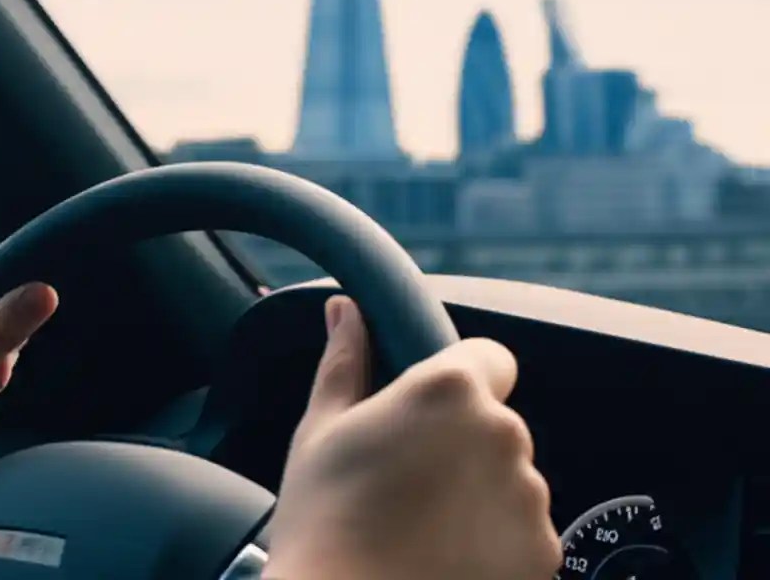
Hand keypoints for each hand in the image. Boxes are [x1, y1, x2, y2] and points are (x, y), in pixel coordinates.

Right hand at [263, 297, 560, 579]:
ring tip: (421, 528)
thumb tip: (345, 310)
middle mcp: (503, 434)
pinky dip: (495, 546)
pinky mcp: (544, 554)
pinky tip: (443, 559)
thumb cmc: (324, 522)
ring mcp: (529, 498)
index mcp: (449, 390)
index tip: (426, 415)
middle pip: (497, 424)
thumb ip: (344, 362)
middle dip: (463, 445)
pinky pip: (524, 534)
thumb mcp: (321, 431)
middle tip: (407, 481)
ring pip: (512, 481)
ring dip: (481, 496)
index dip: (461, 380)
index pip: (490, 357)